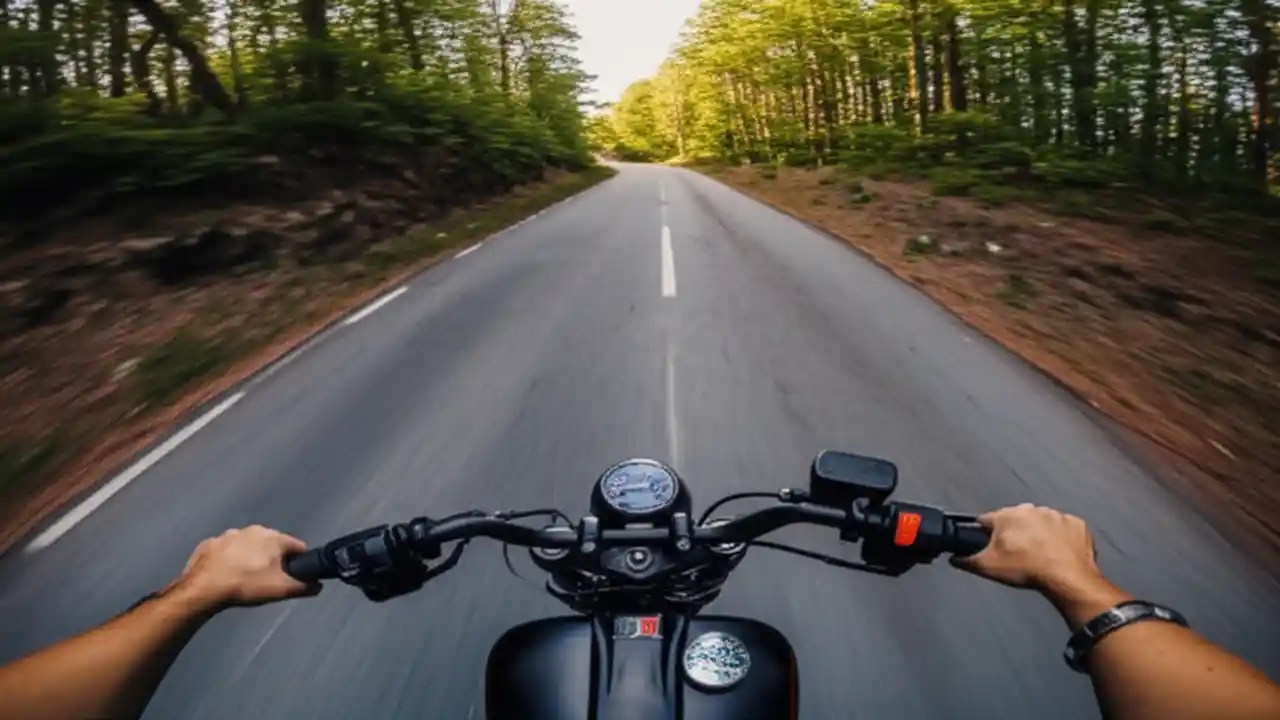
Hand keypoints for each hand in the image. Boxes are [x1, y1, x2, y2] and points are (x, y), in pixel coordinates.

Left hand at [170, 525, 319, 611]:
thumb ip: (305, 586)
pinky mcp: (208, 544)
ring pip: (247, 546)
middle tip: (268, 580)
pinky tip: (225, 576)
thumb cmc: (247, 585)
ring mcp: (227, 535)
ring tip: (245, 579)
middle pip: (272, 544)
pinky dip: (228, 561)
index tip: (294, 576)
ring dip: (250, 558)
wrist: (203, 589)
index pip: (297, 546)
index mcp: (273, 537)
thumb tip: (318, 585)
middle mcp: (252, 530)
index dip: (300, 562)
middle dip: (273, 559)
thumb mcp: (282, 590)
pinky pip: (225, 551)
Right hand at [951, 503, 1103, 596]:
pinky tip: (1057, 554)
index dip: (984, 533)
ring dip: (1037, 535)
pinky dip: (1060, 539)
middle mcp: (1031, 509)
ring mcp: (1057, 515)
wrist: (1068, 578)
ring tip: (1038, 557)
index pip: (987, 519)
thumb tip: (954, 558)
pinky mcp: (1076, 524)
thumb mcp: (988, 567)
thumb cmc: (1028, 569)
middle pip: (1015, 520)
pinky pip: (1063, 529)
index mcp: (1007, 515)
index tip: (988, 545)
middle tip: (1016, 555)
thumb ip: (966, 560)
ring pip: (1040, 523)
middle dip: (1013, 534)